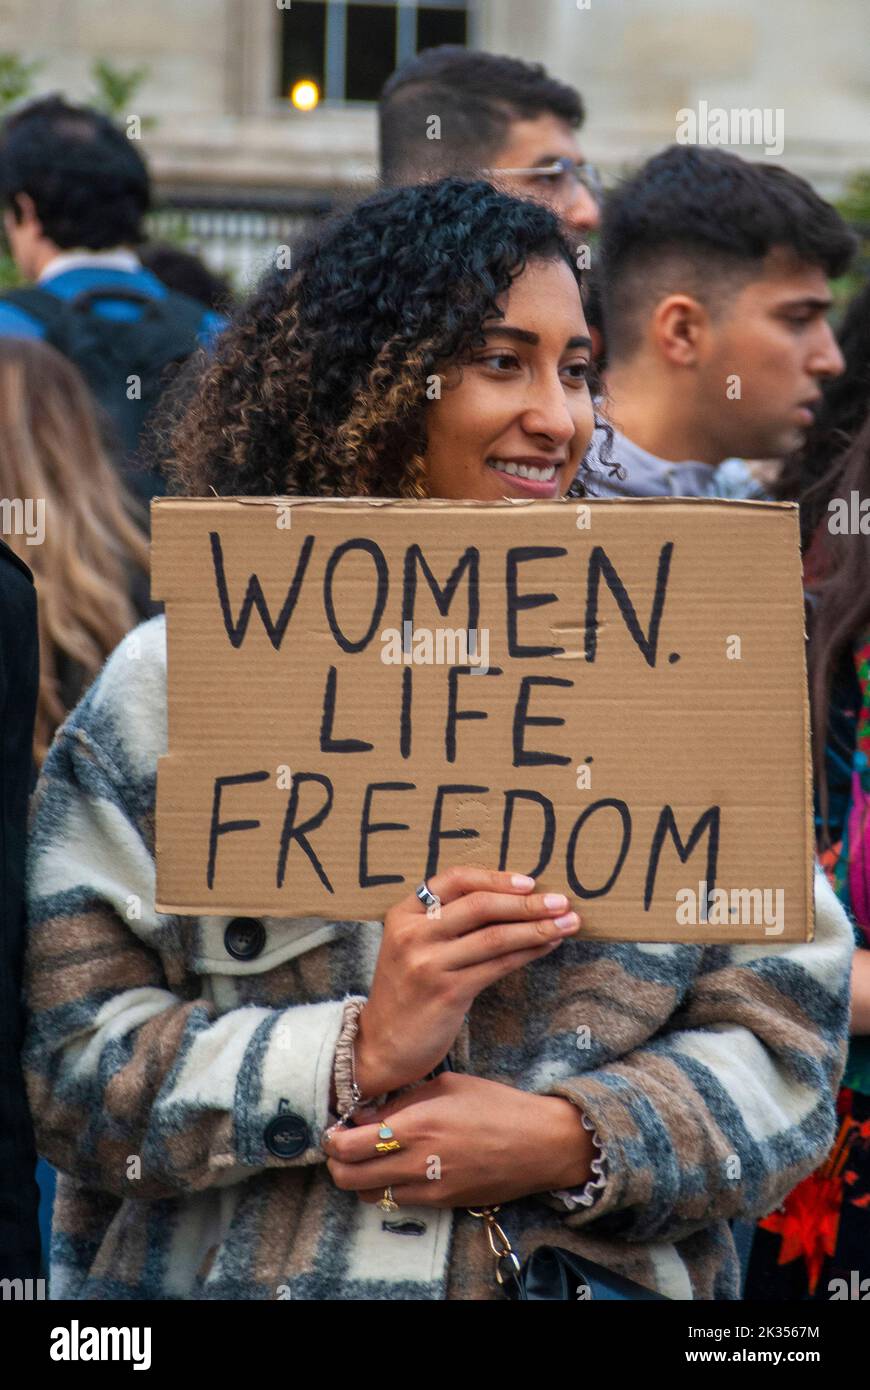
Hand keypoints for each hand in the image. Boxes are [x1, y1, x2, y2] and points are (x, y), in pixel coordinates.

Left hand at [323, 1071, 592, 1206]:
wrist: (539, 1144)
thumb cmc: (495, 1105)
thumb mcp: (445, 1085)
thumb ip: (401, 1100)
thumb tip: (365, 1114)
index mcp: (416, 1125)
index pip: (348, 1147)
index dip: (332, 1140)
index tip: (335, 1128)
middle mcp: (417, 1161)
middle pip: (348, 1178)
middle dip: (336, 1163)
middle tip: (342, 1146)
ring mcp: (429, 1189)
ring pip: (369, 1196)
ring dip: (360, 1178)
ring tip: (370, 1157)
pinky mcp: (442, 1204)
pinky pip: (398, 1202)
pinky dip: (387, 1188)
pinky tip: (398, 1166)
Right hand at [354, 866, 581, 1098]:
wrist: (380, 1046)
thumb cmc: (407, 992)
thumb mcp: (412, 946)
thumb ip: (444, 922)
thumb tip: (508, 900)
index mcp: (403, 914)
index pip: (454, 880)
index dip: (495, 878)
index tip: (530, 882)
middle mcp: (413, 934)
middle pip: (480, 905)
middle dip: (527, 902)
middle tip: (562, 901)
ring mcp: (428, 964)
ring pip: (495, 936)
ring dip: (537, 928)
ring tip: (568, 923)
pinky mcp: (447, 993)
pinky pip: (497, 966)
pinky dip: (527, 952)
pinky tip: (547, 947)